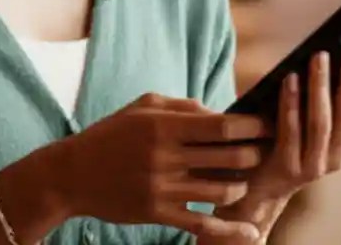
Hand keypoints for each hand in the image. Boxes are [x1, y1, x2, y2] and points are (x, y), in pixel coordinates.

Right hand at [57, 92, 269, 240]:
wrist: (71, 175)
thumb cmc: (112, 135)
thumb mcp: (144, 107)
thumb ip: (185, 107)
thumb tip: (223, 113)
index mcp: (165, 126)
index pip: (223, 125)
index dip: (254, 125)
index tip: (270, 124)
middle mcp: (166, 157)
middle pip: (231, 158)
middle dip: (256, 155)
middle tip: (265, 153)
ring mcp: (162, 188)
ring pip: (223, 191)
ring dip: (243, 187)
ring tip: (247, 182)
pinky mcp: (157, 214)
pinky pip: (202, 224)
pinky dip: (231, 230)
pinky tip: (251, 232)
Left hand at [246, 37, 340, 200]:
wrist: (261, 187)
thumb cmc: (285, 139)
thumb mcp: (312, 119)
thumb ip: (324, 95)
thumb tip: (329, 49)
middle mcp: (340, 153)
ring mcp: (317, 164)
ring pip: (323, 121)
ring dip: (321, 86)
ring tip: (319, 55)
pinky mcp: (291, 169)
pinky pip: (292, 132)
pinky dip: (291, 104)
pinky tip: (289, 79)